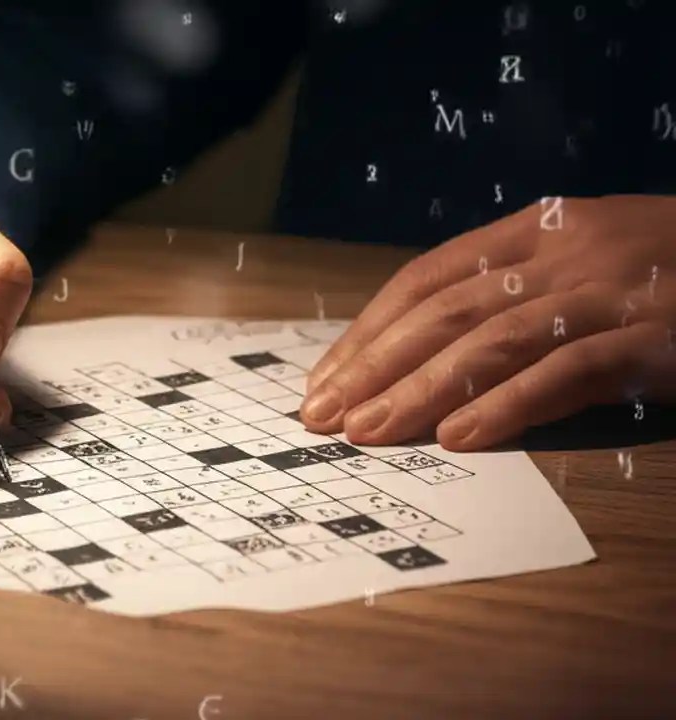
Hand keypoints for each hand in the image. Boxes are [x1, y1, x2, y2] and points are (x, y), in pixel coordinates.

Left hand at [301, 195, 675, 450]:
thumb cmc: (665, 270)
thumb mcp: (580, 261)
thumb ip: (509, 292)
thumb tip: (419, 353)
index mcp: (535, 229)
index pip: (425, 280)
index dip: (368, 331)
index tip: (325, 380)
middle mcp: (562, 253)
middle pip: (443, 312)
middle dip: (374, 367)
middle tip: (322, 417)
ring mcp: (608, 292)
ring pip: (491, 341)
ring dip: (420, 390)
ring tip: (369, 433)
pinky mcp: (652, 338)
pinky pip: (566, 373)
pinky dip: (509, 407)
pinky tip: (460, 441)